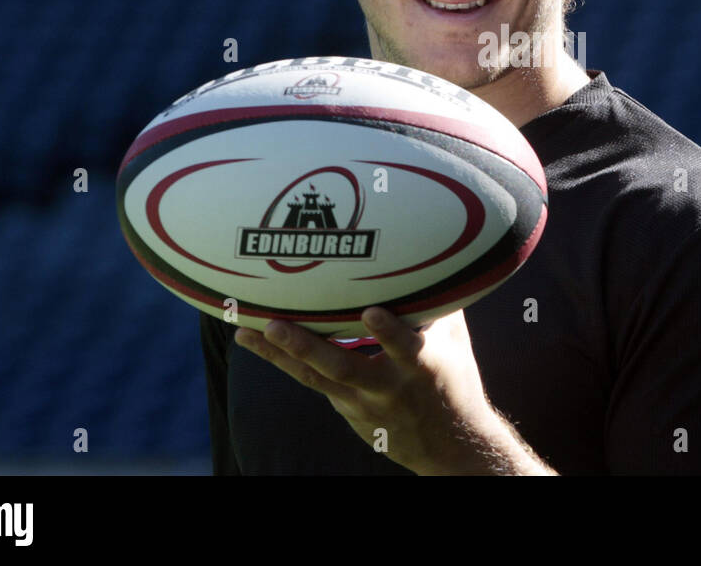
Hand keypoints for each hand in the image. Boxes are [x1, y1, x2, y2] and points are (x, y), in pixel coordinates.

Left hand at [234, 307, 553, 474]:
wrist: (449, 448)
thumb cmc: (454, 381)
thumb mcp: (455, 342)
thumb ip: (438, 303)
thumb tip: (429, 252)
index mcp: (422, 367)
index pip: (406, 348)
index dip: (389, 332)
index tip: (371, 312)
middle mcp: (387, 387)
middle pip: (343, 368)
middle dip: (307, 346)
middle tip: (275, 325)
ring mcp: (363, 402)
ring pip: (315, 378)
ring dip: (278, 355)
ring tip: (245, 332)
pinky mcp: (347, 409)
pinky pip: (313, 381)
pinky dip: (284, 361)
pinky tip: (256, 340)